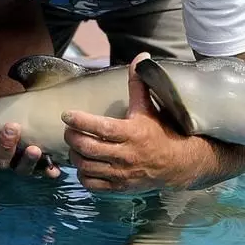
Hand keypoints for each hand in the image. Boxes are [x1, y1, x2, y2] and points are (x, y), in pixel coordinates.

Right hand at [0, 80, 59, 177]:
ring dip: (27, 160)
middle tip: (13, 127)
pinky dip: (47, 171)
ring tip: (34, 149)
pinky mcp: (35, 166)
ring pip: (19, 168)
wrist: (16, 117)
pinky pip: (41, 172)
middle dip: (5, 145)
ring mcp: (17, 164)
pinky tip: (53, 169)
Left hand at [62, 52, 198, 192]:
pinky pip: (92, 185)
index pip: (100, 128)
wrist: (178, 163)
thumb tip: (141, 57)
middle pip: (88, 148)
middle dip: (72, 137)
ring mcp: (121, 173)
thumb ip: (139, 83)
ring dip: (75, 155)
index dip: (80, 121)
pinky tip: (84, 164)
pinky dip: (82, 175)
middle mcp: (126, 155)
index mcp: (132, 132)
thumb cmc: (161, 131)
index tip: (67, 114)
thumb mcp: (149, 107)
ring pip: (86, 167)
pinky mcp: (120, 187)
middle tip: (68, 130)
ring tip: (74, 145)